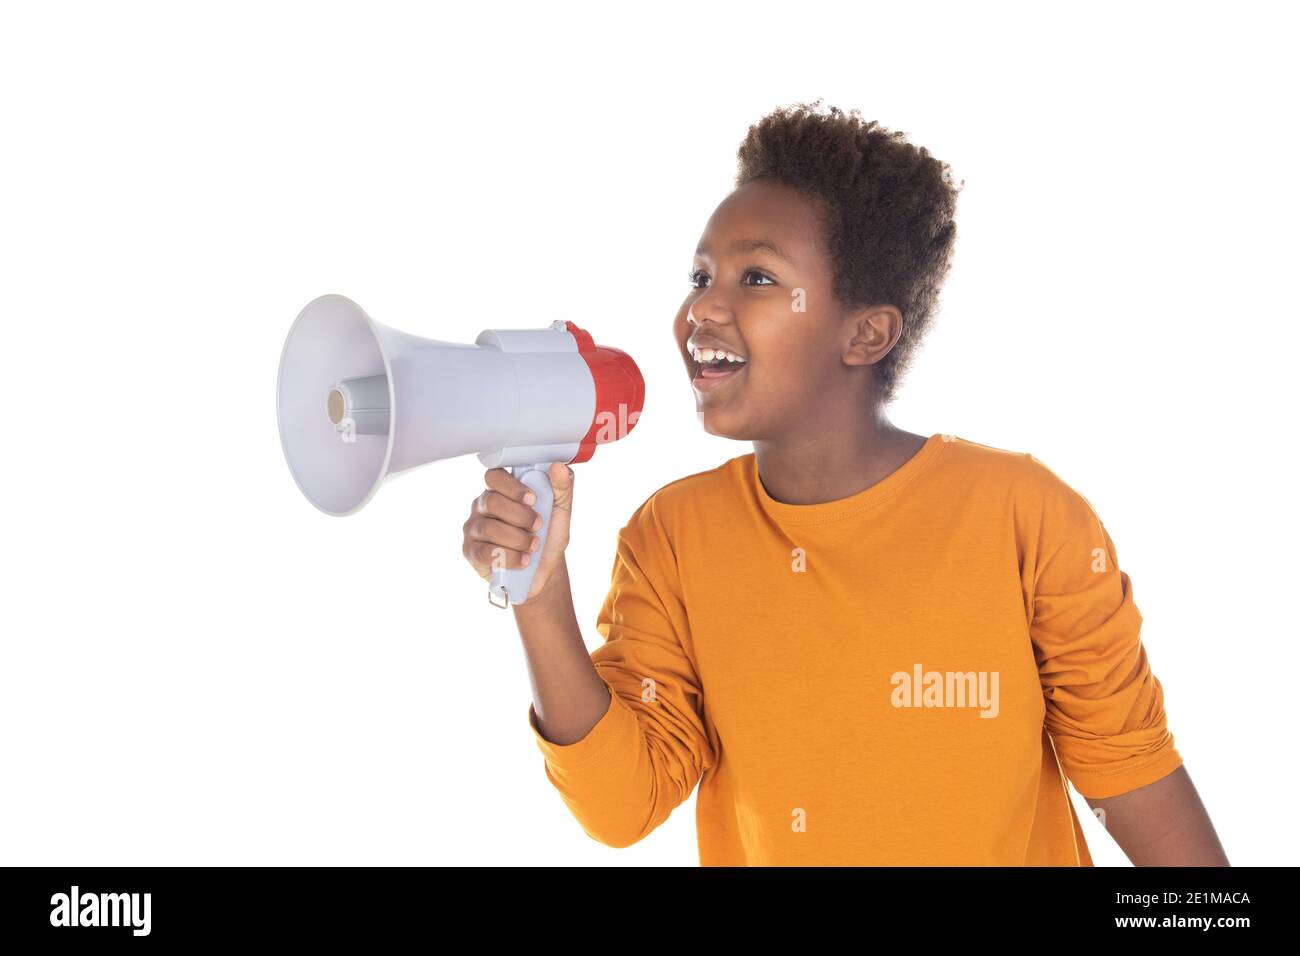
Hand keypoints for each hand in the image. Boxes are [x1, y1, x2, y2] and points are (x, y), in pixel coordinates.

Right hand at [461, 462, 574, 603]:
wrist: (545, 570)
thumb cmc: (548, 536)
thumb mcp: (560, 511)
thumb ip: (562, 487)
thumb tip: (559, 467)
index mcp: (501, 490)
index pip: (494, 476)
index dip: (512, 487)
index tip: (532, 499)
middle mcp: (483, 506)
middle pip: (491, 501)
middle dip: (520, 516)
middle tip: (538, 526)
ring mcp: (474, 529)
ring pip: (488, 528)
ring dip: (517, 539)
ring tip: (533, 546)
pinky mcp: (471, 552)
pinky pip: (484, 552)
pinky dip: (509, 557)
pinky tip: (523, 560)